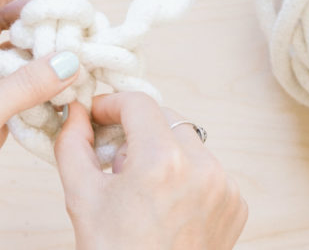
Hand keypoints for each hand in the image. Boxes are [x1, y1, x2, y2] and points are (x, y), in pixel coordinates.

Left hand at [0, 0, 79, 248]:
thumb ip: (23, 87)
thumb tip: (67, 59)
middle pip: (1, 26)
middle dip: (35, 17)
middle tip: (73, 13)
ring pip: (12, 61)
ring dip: (40, 55)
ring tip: (76, 50)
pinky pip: (17, 94)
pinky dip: (39, 89)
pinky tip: (63, 90)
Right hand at [55, 93, 246, 249]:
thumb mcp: (81, 195)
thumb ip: (72, 144)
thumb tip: (76, 113)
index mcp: (162, 161)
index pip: (138, 103)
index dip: (111, 105)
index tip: (97, 116)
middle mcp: (202, 169)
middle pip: (165, 118)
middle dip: (136, 130)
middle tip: (112, 157)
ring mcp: (224, 187)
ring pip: (188, 142)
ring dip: (161, 151)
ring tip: (139, 188)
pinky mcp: (235, 205)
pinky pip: (207, 169)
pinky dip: (184, 175)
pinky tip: (163, 202)